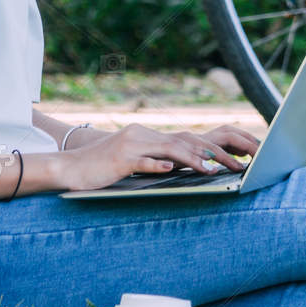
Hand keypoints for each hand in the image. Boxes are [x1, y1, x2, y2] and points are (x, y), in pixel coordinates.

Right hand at [50, 124, 257, 190]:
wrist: (68, 169)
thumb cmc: (100, 170)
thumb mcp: (131, 163)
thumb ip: (153, 161)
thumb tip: (177, 166)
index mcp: (146, 136)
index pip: (185, 140)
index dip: (211, 149)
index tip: (232, 159)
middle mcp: (141, 136)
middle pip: (184, 142)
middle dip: (213, 154)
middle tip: (237, 165)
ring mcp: (130, 146)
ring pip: (169, 150)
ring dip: (195, 160)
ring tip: (215, 170)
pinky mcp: (119, 160)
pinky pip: (143, 162)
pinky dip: (158, 165)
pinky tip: (172, 170)